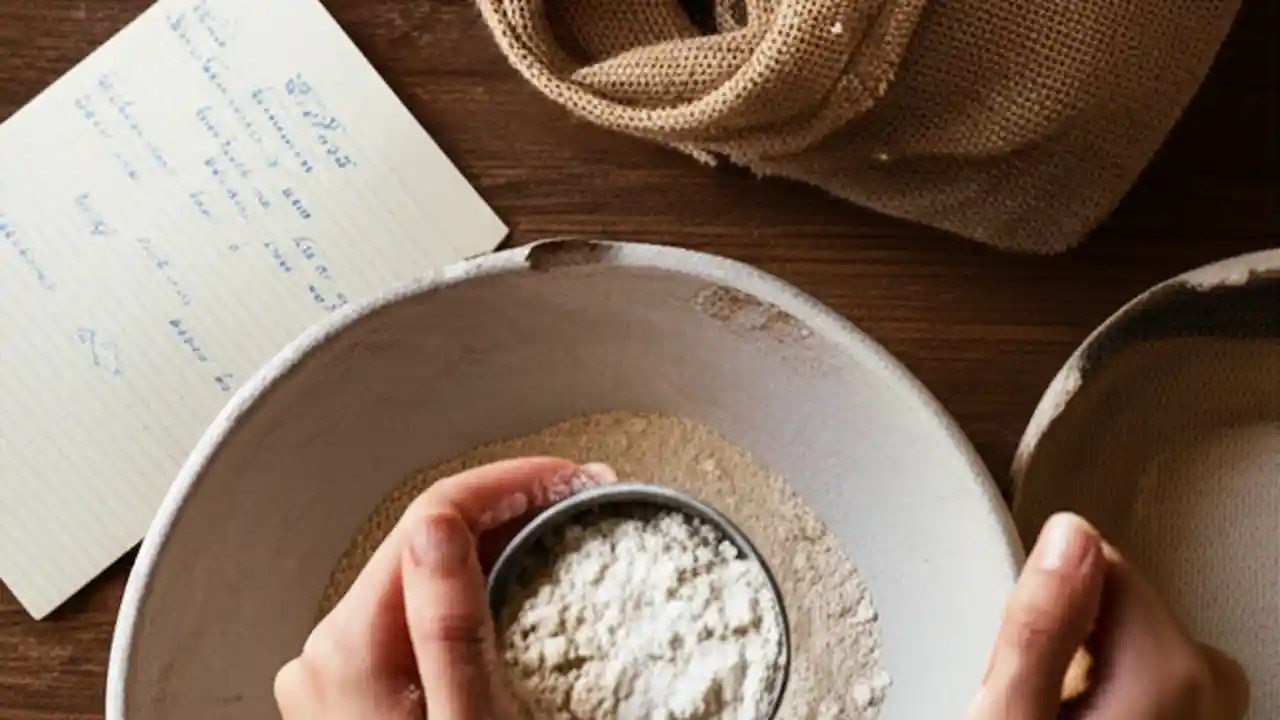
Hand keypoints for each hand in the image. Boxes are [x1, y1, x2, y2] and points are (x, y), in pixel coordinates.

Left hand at [274, 457, 617, 719]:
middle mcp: (328, 650)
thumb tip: (436, 521)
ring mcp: (336, 670)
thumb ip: (447, 625)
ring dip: (492, 544)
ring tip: (560, 530)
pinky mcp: (356, 690)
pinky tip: (513, 584)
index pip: (432, 515)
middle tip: (584, 500)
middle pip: (425, 538)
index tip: (576, 480)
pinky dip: (467, 589)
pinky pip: (415, 611)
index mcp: (351, 646)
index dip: (511, 484)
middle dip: (509, 508)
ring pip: (422, 571)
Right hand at [970, 513, 1249, 718]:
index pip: (1092, 557)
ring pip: (1134, 639)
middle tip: (1039, 700)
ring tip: (1060, 715)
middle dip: (1070, 636)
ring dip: (1094, 668)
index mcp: (1171, 664)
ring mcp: (1217, 708)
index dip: (1042, 603)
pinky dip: (1120, 694)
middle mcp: (1215, 683)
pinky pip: (1154, 678)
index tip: (1026, 658)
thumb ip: (1039, 624)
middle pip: (1115, 599)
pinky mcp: (1201, 719)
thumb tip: (1069, 533)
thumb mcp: (1011, 714)